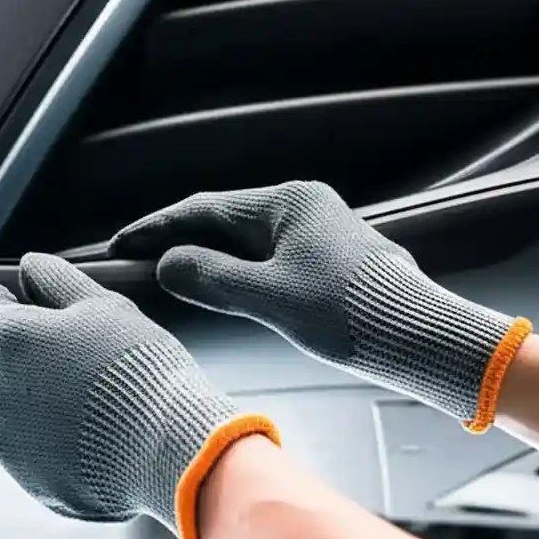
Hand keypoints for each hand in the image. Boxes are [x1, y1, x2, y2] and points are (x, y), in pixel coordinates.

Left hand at [0, 253, 276, 538]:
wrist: (169, 449)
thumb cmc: (139, 370)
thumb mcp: (104, 306)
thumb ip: (56, 280)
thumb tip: (29, 266)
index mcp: (3, 341)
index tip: (16, 307)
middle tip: (53, 357)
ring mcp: (2, 442)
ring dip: (7, 406)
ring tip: (61, 401)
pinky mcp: (25, 480)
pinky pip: (14, 456)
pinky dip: (33, 444)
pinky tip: (77, 435)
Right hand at [109, 181, 530, 429]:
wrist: (418, 336)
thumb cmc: (348, 315)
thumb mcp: (268, 298)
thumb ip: (211, 278)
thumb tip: (167, 264)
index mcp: (288, 202)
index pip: (204, 210)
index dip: (157, 229)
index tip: (119, 245)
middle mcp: (302, 204)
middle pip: (222, 219)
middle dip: (177, 239)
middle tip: (133, 260)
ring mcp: (317, 228)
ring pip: (243, 239)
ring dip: (204, 256)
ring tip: (164, 274)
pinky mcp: (326, 255)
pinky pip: (264, 254)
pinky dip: (232, 269)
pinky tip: (215, 286)